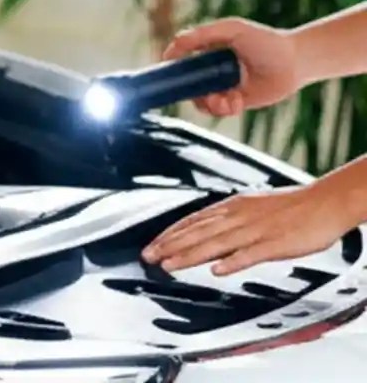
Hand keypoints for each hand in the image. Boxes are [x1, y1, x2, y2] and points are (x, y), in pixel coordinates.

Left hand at [141, 185, 354, 275]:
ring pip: (217, 243)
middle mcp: (237, 217)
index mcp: (231, 208)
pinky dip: (234, 261)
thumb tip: (203, 230)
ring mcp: (255, 230)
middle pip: (198, 233)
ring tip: (169, 265)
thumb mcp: (250, 207)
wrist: (325, 202)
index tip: (150, 246)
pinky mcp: (275, 243)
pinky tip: (217, 270)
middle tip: (147, 257)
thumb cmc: (289, 207)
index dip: (169, 234)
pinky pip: (252, 254)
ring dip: (190, 254)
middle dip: (170, 245)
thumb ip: (226, 219)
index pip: (193, 221)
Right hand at [162, 18, 300, 116]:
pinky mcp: (238, 101)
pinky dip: (225, 108)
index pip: (181, 60)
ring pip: (203, 101)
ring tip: (224, 100)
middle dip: (191, 93)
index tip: (168, 75)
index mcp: (208, 50)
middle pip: (188, 86)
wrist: (295, 62)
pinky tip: (237, 102)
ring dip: (209, 104)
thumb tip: (172, 45)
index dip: (172, 68)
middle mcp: (213, 69)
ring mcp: (225, 86)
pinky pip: (221, 110)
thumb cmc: (265, 40)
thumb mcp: (232, 29)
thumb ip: (202, 34)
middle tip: (201, 94)